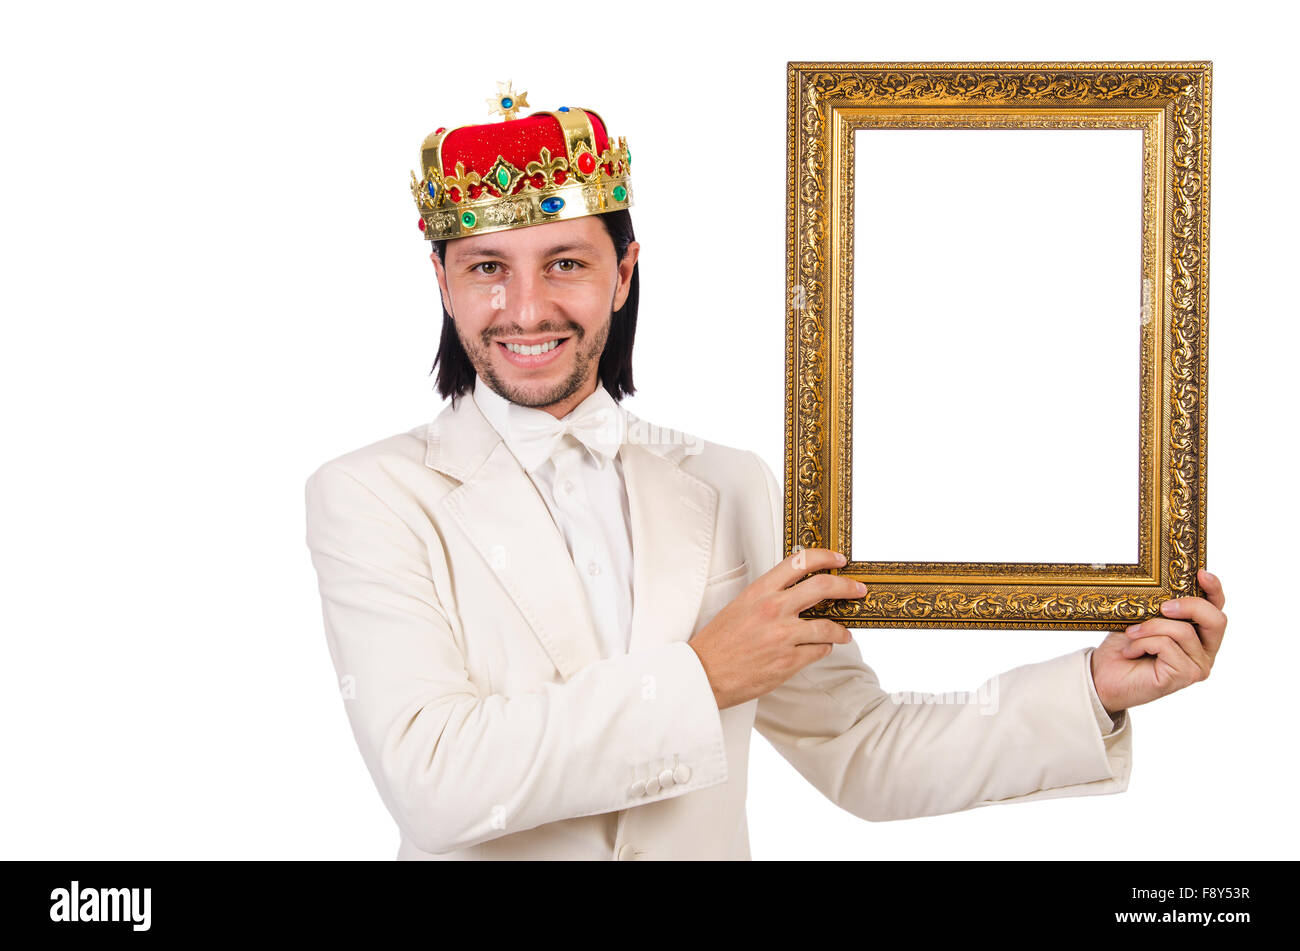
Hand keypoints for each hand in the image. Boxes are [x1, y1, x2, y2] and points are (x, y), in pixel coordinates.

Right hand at [688, 548, 864, 709]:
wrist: (705, 674)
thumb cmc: (719, 643)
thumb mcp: (740, 607)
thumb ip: (768, 596)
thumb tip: (796, 592)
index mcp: (759, 591)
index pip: (799, 562)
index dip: (825, 557)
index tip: (838, 559)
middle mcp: (773, 609)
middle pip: (823, 587)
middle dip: (847, 587)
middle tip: (858, 589)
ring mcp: (783, 635)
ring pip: (828, 626)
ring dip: (841, 630)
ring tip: (844, 633)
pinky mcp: (789, 661)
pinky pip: (819, 650)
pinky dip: (824, 648)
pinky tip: (821, 648)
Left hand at [1090, 568, 1226, 714]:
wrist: (1103, 675)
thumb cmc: (1125, 646)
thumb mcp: (1143, 618)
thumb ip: (1161, 606)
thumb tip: (1165, 587)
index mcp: (1199, 633)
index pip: (1216, 609)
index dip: (1214, 590)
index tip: (1201, 573)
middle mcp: (1205, 651)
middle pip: (1216, 620)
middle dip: (1190, 606)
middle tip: (1163, 606)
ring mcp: (1197, 666)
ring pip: (1183, 631)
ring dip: (1150, 628)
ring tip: (1131, 634)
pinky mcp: (1184, 676)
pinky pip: (1166, 646)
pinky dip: (1143, 643)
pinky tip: (1131, 652)